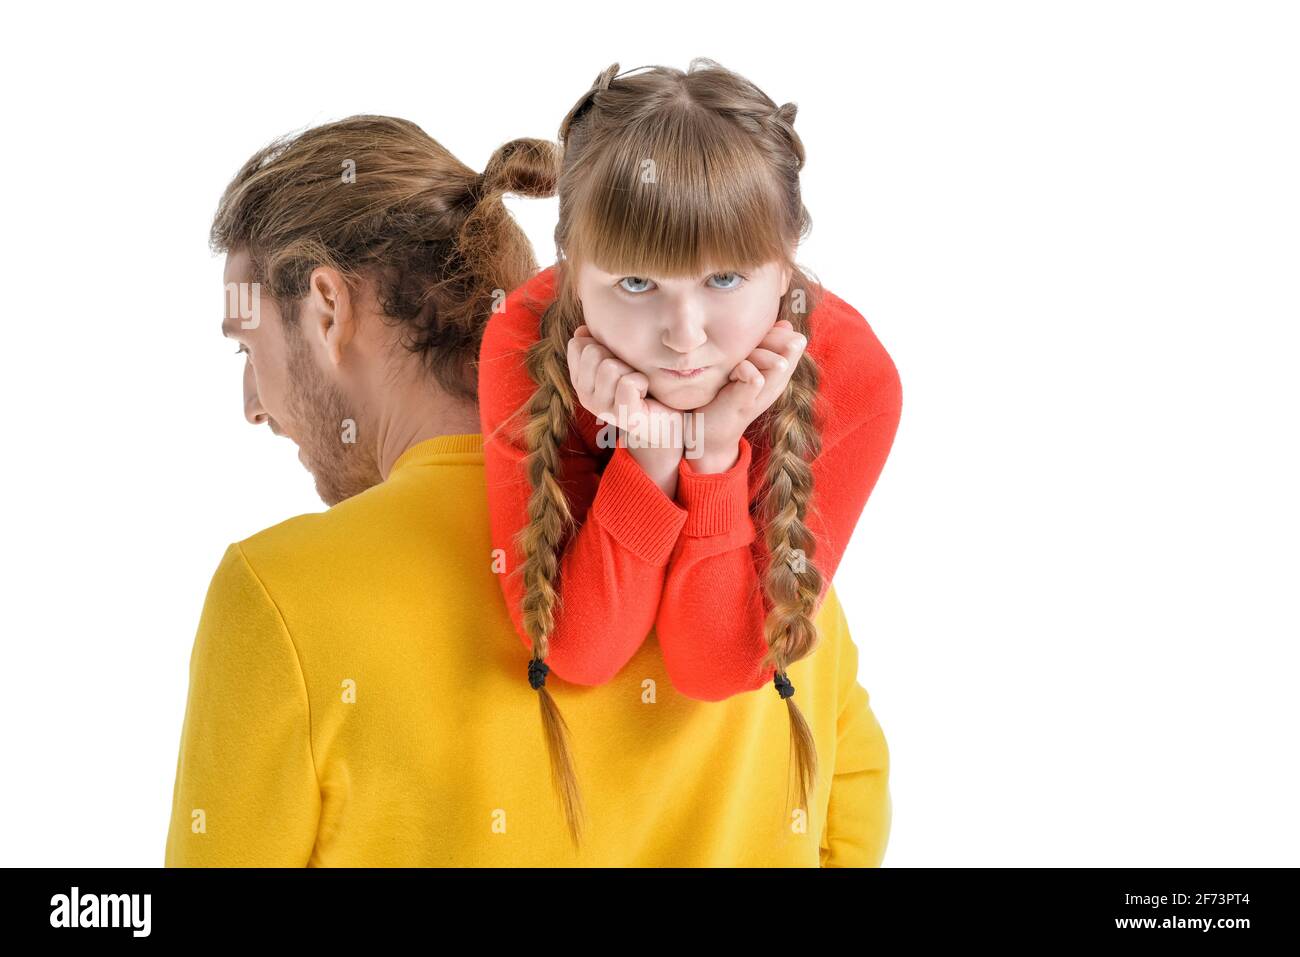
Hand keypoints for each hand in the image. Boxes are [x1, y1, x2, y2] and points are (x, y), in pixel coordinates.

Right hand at [566, 326, 684, 495]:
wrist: (666, 420)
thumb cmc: (642, 386)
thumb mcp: (617, 361)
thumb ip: (597, 344)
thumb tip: (581, 330)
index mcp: (580, 381)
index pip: (577, 345)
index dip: (601, 344)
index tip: (617, 360)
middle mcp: (585, 397)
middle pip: (593, 352)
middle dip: (618, 356)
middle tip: (630, 374)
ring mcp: (602, 409)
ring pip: (610, 367)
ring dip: (631, 370)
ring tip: (638, 384)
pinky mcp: (624, 417)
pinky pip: (627, 383)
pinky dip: (642, 382)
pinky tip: (645, 393)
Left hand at [686, 319, 807, 471]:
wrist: (707, 430)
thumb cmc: (724, 392)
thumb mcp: (746, 364)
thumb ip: (764, 345)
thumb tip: (785, 323)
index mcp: (779, 373)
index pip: (797, 341)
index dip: (777, 332)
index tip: (754, 340)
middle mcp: (776, 383)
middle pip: (792, 347)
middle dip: (768, 340)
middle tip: (744, 352)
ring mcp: (763, 394)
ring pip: (777, 362)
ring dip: (756, 356)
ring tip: (735, 367)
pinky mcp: (747, 403)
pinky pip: (755, 377)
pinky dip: (743, 370)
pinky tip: (731, 376)